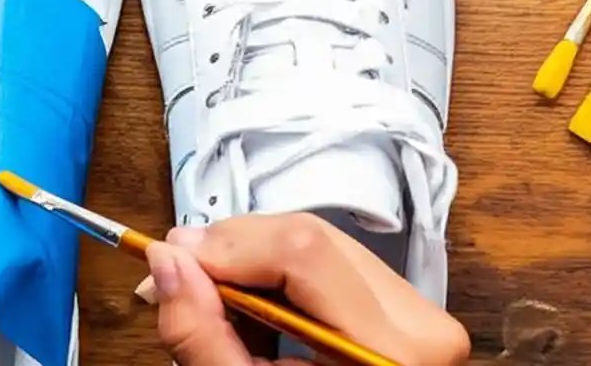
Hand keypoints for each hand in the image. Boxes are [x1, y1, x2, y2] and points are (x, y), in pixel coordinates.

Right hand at [143, 213, 469, 365]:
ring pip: (319, 243)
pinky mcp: (406, 314)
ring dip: (254, 264)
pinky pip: (334, 266)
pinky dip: (281, 281)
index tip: (176, 260)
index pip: (302, 252)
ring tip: (222, 310)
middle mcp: (421, 323)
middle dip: (234, 251)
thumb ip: (205, 336)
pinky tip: (258, 317)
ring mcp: (420, 315)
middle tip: (184, 278)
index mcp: (391, 352)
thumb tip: (169, 266)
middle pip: (309, 237)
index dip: (228, 247)